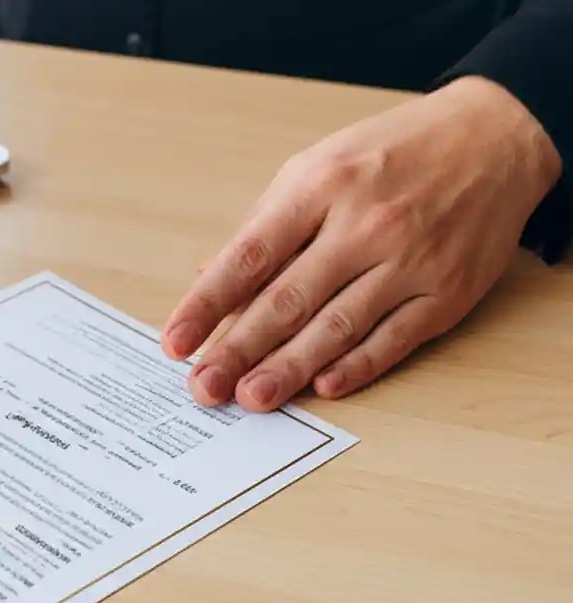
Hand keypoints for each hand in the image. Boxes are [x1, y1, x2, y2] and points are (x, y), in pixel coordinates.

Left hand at [162, 76, 561, 411]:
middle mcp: (364, 223)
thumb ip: (264, 224)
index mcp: (319, 187)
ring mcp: (411, 259)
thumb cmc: (392, 154)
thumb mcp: (317, 166)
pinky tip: (324, 386)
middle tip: (204, 385)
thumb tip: (210, 277)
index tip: (176, 340)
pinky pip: (396, 337)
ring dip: (290, 367)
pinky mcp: (449, 290)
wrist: (496, 136)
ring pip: (338, 325)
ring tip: (251, 396)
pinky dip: (359, 365)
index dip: (207, 303)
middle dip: (239, 348)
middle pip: (288, 298)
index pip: (249, 256)